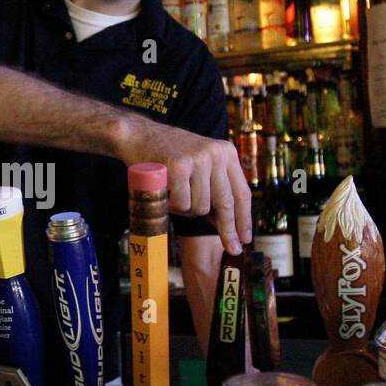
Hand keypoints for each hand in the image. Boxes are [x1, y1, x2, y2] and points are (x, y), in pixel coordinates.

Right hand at [117, 117, 252, 254]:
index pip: (241, 191)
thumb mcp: (200, 167)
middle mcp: (216, 153)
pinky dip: (172, 205)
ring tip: (175, 194)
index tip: (246, 239)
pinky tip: (166, 192)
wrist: (139, 136)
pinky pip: (182, 203)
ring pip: (201, 207)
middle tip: (233, 248)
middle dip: (228, 229)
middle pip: (226, 202)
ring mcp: (198, 158)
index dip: (245, 219)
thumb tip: (229, 226)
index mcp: (226, 152)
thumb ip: (215, 191)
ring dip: (187, 210)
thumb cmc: (168, 157)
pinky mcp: (179, 165)